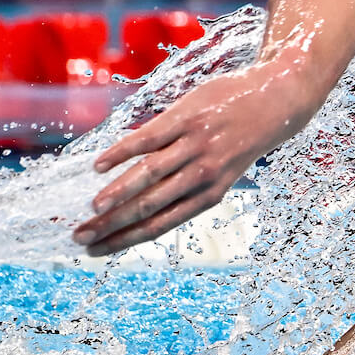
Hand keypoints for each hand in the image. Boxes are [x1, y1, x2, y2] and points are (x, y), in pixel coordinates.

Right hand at [73, 58, 314, 255]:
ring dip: (117, 193)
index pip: (160, 224)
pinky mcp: (187, 118)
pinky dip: (122, 152)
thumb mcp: (221, 171)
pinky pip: (148, 138)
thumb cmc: (241, 139)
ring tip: (91, 208)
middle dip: (112, 225)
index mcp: (210, 194)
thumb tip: (138, 202)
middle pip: (149, 206)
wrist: (276, 101)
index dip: (125, 241)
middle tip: (79, 236)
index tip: (95, 252)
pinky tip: (99, 165)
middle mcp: (202, 174)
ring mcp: (195, 145)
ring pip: (148, 175)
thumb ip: (185, 185)